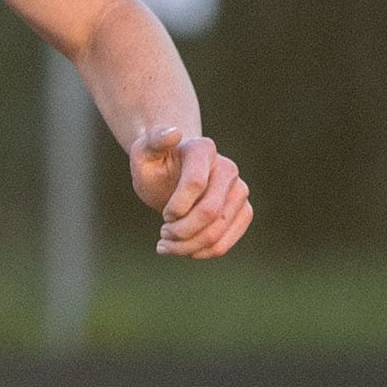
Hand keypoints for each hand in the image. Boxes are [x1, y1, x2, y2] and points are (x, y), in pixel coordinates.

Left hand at [130, 125, 251, 258]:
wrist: (171, 177)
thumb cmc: (155, 165)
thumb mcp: (143, 153)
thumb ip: (153, 140)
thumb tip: (173, 133)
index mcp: (204, 149)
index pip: (195, 184)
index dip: (175, 206)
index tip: (164, 213)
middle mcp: (228, 168)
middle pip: (209, 211)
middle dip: (180, 230)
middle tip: (163, 234)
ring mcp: (240, 190)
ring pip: (217, 231)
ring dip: (187, 246)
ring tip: (167, 244)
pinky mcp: (243, 211)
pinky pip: (226, 241)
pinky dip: (203, 252)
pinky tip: (185, 250)